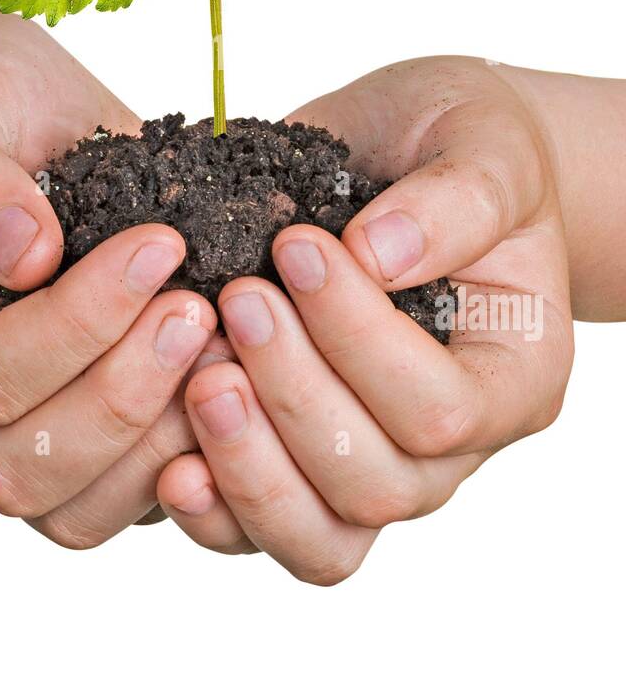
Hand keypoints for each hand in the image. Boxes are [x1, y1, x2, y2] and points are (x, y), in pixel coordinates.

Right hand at [0, 12, 215, 547]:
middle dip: (123, 393)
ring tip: (225, 352)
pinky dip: (183, 464)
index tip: (160, 245)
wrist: (9, 121)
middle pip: (17, 463)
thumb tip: (28, 253)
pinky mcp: (71, 448)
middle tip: (200, 310)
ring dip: (159, 441)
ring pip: (70, 510)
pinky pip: (120, 505)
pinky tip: (232, 388)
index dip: (76, 323)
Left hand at [156, 57, 573, 583]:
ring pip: (319, 536)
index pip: (439, 408)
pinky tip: (167, 458)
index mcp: (513, 376)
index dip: (358, 339)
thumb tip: (379, 254)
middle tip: (236, 302)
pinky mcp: (297, 464)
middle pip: (375, 485)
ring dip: (246, 465)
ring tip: (198, 378)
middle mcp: (451, 447)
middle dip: (292, 396)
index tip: (295, 246)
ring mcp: (372, 466)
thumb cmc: (458, 144)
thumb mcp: (482, 143)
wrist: (409, 151)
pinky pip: (257, 533)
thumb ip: (456, 199)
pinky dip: (211, 509)